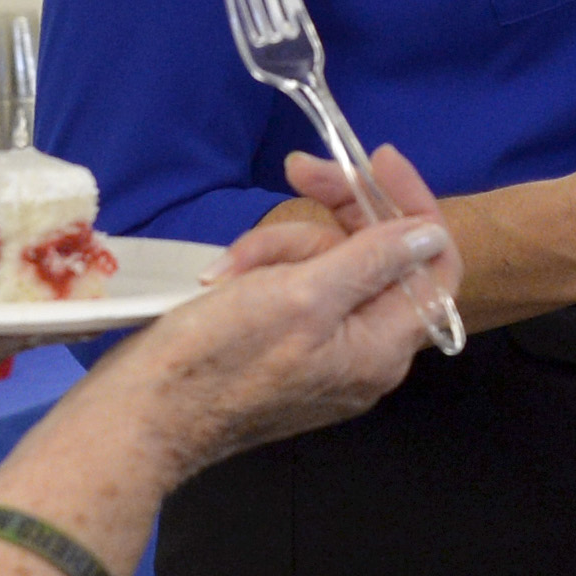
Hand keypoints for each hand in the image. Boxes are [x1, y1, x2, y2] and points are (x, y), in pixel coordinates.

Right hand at [123, 153, 457, 470]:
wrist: (141, 415)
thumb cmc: (219, 358)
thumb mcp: (302, 296)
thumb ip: (373, 261)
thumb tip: (432, 236)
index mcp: (383, 347)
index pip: (434, 264)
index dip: (412, 207)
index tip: (375, 160)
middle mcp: (365, 352)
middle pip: (374, 256)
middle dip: (326, 217)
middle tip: (295, 169)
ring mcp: (324, 351)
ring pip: (325, 265)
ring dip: (278, 248)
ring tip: (230, 266)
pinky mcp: (284, 347)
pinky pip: (292, 289)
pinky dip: (262, 271)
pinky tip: (223, 277)